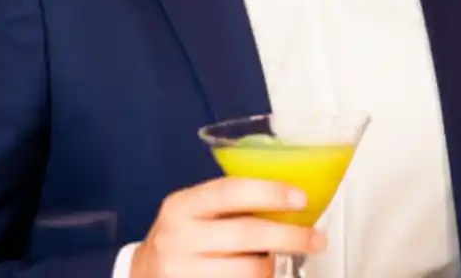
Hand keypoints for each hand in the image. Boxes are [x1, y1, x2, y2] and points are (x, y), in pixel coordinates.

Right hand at [130, 176, 325, 277]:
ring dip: (271, 266)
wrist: (145, 274)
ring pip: (249, 270)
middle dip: (290, 236)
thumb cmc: (182, 237)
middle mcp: (178, 238)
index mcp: (181, 206)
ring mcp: (182, 272)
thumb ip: (232, 203)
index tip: (301, 199)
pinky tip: (259, 274)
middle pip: (247, 234)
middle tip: (316, 239)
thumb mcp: (194, 211)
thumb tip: (292, 198)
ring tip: (273, 261)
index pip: (231, 191)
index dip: (270, 193)